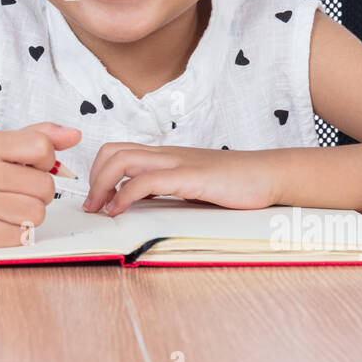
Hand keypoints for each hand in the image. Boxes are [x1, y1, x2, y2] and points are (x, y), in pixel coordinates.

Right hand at [0, 122, 81, 246]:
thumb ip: (38, 137)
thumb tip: (75, 136)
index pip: (41, 148)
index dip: (46, 160)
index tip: (32, 165)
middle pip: (45, 186)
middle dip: (40, 191)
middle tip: (20, 190)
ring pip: (37, 213)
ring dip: (32, 212)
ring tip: (12, 206)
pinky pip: (21, 235)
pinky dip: (19, 231)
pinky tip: (2, 221)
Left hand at [81, 143, 281, 216]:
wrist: (269, 174)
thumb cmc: (234, 184)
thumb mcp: (192, 184)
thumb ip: (166, 188)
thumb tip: (138, 202)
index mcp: (165, 156)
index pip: (118, 151)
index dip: (99, 171)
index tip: (95, 198)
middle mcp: (166, 154)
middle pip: (113, 151)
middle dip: (93, 178)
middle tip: (92, 206)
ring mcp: (178, 163)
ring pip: (122, 160)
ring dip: (102, 185)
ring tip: (100, 209)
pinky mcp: (190, 177)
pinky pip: (147, 181)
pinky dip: (125, 195)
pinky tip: (119, 211)